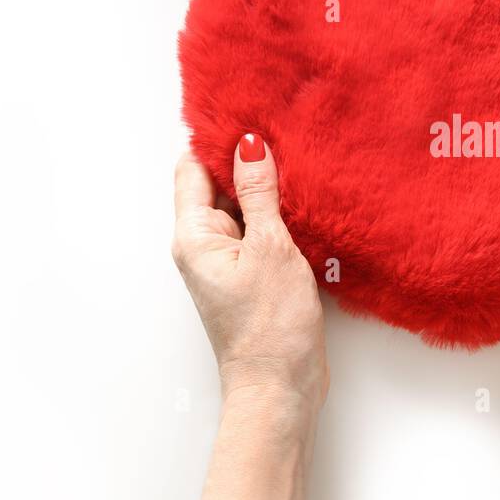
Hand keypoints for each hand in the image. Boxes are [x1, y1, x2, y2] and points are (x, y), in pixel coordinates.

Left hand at [172, 134, 327, 410]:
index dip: (217, 139)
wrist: (280, 389)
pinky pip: (261, 232)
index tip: (248, 111)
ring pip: (244, 208)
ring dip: (268, 189)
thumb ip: (260, 193)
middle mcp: (204, 245)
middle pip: (217, 185)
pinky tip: (306, 203)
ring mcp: (228, 261)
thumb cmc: (270, 327)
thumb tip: (249, 145)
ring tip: (300, 160)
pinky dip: (279, 215)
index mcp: (194, 235)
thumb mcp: (271, 248)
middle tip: (284, 129)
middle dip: (247, 159)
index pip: (193, 168)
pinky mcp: (252, 275)